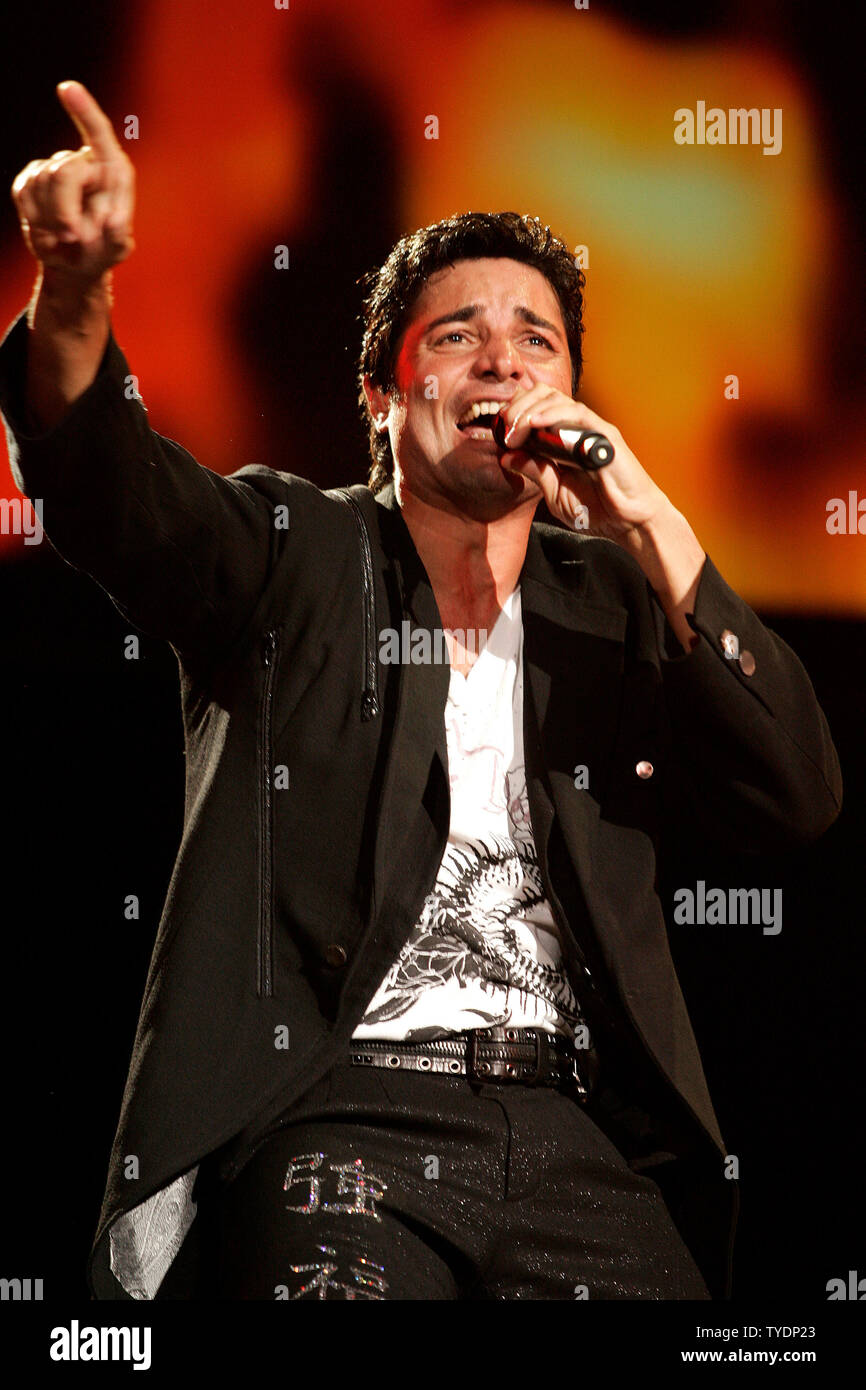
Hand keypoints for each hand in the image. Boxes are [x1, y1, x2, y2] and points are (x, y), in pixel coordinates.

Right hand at [11, 80, 134, 282]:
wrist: (74, 265)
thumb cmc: (102, 253)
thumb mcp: (115, 250)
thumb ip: (118, 237)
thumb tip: (113, 222)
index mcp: (112, 170)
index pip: (99, 134)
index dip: (83, 111)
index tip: (67, 88)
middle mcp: (85, 162)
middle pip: (63, 172)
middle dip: (64, 210)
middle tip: (72, 237)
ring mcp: (55, 168)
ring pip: (41, 183)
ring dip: (50, 219)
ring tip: (65, 237)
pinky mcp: (30, 179)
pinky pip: (23, 191)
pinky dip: (34, 218)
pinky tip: (47, 230)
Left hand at [495, 382, 669, 544]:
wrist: (628, 522)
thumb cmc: (598, 509)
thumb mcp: (554, 492)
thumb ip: (534, 471)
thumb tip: (506, 457)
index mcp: (562, 438)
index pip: (534, 408)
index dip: (513, 413)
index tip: (498, 433)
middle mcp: (575, 428)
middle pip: (542, 395)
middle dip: (517, 407)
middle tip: (504, 430)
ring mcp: (590, 429)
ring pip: (556, 399)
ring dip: (530, 410)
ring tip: (515, 429)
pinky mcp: (605, 435)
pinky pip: (578, 414)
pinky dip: (553, 414)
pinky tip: (535, 424)